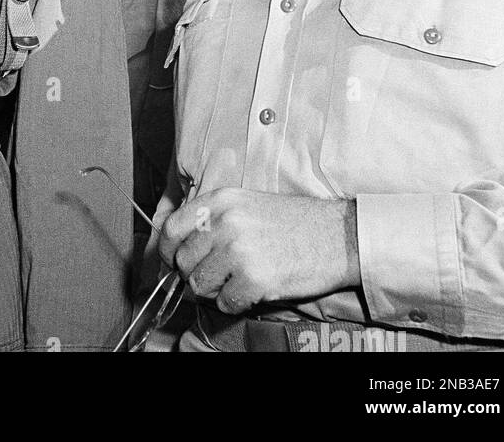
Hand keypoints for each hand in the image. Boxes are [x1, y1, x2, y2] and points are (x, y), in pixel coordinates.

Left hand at [157, 190, 358, 314]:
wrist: (336, 236)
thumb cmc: (291, 223)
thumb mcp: (245, 204)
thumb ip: (211, 219)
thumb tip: (178, 245)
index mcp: (220, 200)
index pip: (171, 229)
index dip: (167, 251)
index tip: (172, 262)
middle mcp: (224, 222)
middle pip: (183, 261)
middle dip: (195, 274)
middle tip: (216, 276)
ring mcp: (238, 250)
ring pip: (200, 285)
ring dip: (215, 290)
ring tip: (236, 282)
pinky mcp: (255, 279)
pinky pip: (225, 303)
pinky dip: (234, 304)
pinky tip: (250, 293)